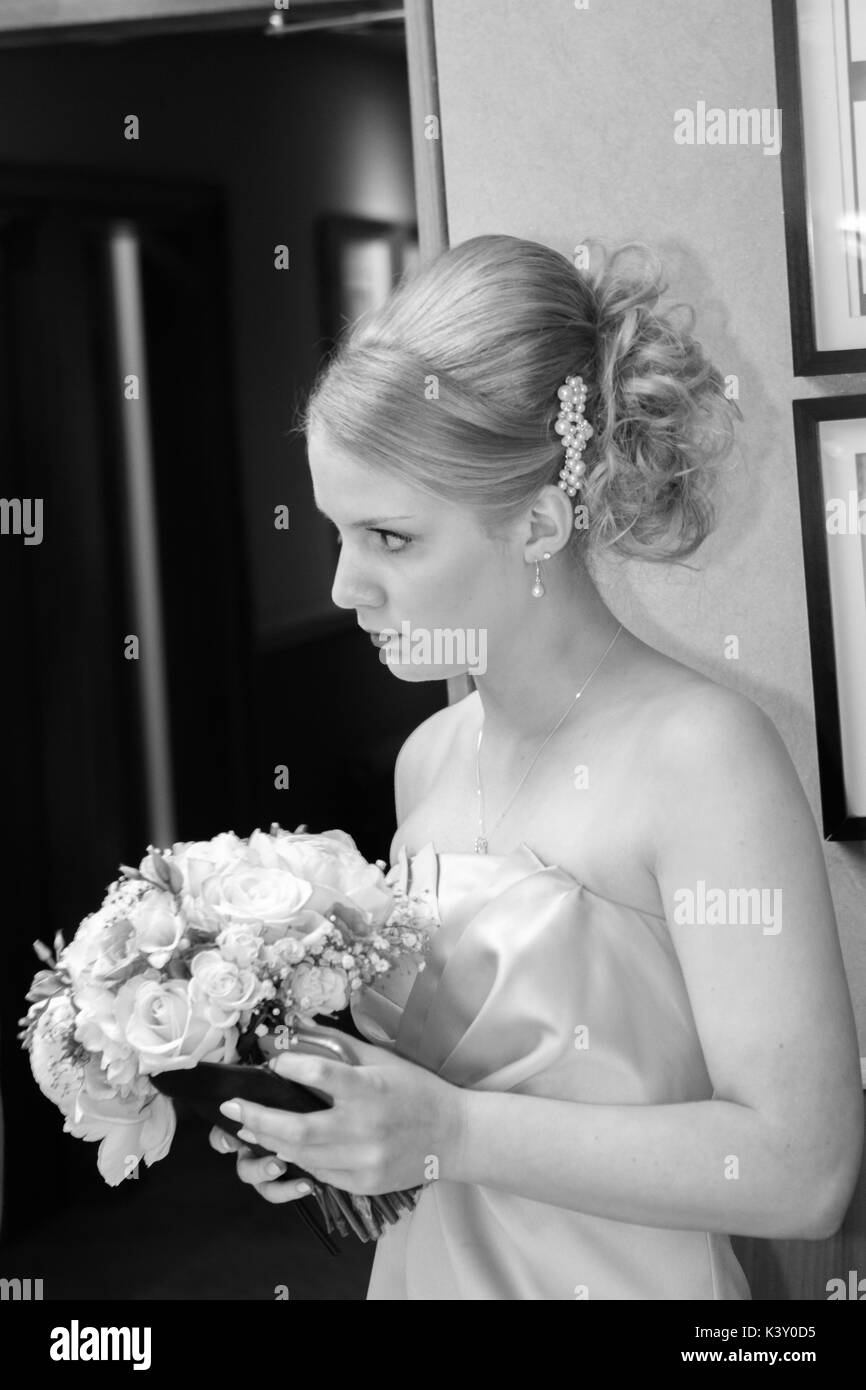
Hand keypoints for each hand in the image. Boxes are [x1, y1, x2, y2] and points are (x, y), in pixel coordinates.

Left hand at [212, 1031, 467, 1199]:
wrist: (453, 1136)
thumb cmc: (417, 1090)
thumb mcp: (382, 1060)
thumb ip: (336, 1046)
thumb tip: (296, 1027)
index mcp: (370, 1089)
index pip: (320, 1074)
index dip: (289, 1066)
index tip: (272, 1061)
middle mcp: (364, 1128)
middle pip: (297, 1128)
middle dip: (257, 1117)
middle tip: (232, 1106)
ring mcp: (363, 1161)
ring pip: (301, 1155)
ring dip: (268, 1140)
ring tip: (246, 1127)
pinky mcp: (363, 1183)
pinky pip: (318, 1172)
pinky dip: (297, 1158)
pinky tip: (283, 1146)